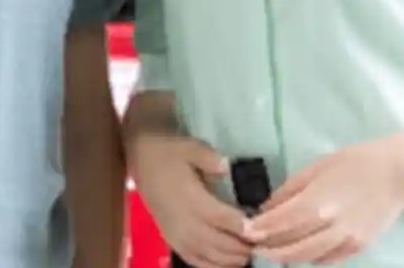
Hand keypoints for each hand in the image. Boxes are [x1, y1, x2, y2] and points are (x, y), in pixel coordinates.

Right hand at [130, 133, 253, 267]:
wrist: (141, 158)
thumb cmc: (169, 152)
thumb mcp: (191, 147)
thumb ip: (210, 159)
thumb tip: (227, 167)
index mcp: (190, 198)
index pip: (221, 218)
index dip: (243, 227)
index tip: (262, 230)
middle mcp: (183, 221)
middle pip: (217, 242)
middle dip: (241, 247)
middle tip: (261, 244)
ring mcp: (176, 234)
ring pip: (207, 255)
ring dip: (229, 259)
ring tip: (248, 255)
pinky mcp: (171, 239)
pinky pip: (193, 259)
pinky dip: (211, 266)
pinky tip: (226, 264)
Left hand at [245, 138, 403, 265]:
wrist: (398, 171)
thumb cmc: (357, 161)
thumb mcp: (317, 166)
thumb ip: (290, 188)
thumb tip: (268, 205)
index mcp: (316, 201)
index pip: (279, 222)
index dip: (259, 228)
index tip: (245, 230)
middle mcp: (329, 225)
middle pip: (290, 245)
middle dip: (268, 247)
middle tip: (253, 246)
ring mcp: (346, 238)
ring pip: (308, 257)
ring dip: (286, 257)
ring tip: (272, 253)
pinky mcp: (359, 245)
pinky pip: (329, 259)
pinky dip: (312, 259)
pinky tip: (301, 255)